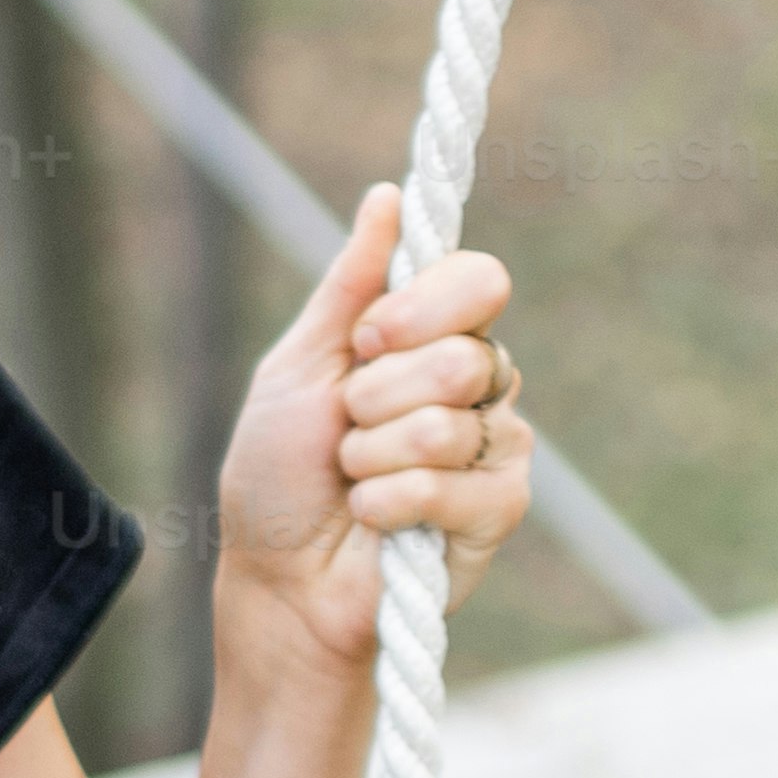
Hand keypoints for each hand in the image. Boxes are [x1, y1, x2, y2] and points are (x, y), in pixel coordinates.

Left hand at [213, 185, 525, 694]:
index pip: (477, 280)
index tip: (365, 342)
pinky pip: (455, 484)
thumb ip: (349, 287)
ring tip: (354, 481)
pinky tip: (376, 520)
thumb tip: (387, 196)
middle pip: (462, 352)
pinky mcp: (500, 509)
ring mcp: (494, 445)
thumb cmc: (277, 476)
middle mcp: (476, 381)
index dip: (419, 308)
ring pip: (449, 419)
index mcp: (432, 335)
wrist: (279, 580)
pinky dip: (391, 501)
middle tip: (347, 428)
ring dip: (373, 454)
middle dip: (376, 396)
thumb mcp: (299, 366)